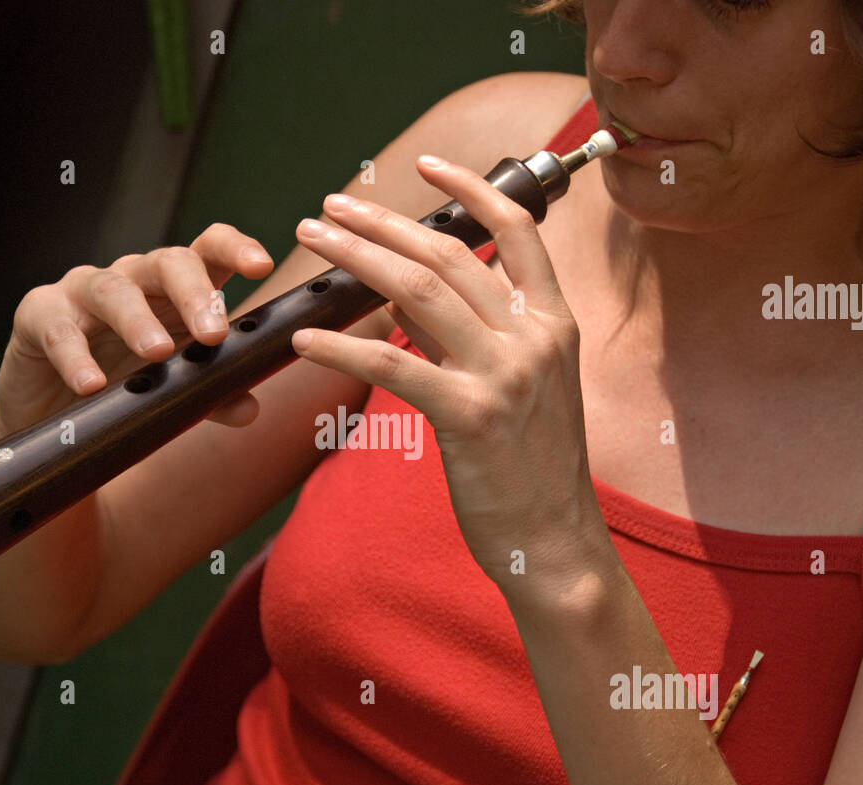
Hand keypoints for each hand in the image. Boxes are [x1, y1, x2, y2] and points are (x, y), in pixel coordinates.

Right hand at [0, 223, 273, 439]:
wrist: (52, 414)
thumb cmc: (122, 385)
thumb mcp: (172, 390)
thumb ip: (211, 395)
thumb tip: (249, 408)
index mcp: (174, 290)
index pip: (208, 251)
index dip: (234, 250)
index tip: (261, 266)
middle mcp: (132, 280)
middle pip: (167, 262)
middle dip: (193, 293)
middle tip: (213, 333)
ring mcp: (83, 292)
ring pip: (113, 289)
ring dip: (138, 321)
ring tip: (158, 354)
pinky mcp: (39, 315)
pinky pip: (59, 329)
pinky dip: (75, 357)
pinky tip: (92, 385)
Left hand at [289, 154, 607, 609]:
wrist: (556, 542)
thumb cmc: (533, 468)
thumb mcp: (522, 388)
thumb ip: (476, 335)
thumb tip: (410, 294)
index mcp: (554, 323)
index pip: (517, 230)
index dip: (469, 189)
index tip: (426, 164)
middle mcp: (535, 337)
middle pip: (448, 254)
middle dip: (382, 222)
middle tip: (331, 206)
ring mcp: (506, 375)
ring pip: (418, 291)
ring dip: (356, 259)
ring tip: (314, 241)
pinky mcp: (471, 416)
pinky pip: (395, 363)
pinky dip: (344, 344)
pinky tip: (306, 337)